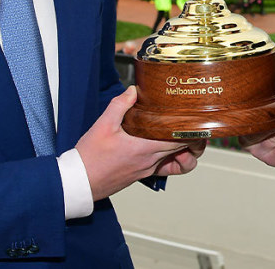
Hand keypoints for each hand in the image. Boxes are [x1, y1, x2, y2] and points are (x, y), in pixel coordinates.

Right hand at [76, 86, 204, 200]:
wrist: (79, 182)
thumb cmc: (90, 157)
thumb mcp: (102, 125)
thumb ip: (119, 105)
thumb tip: (133, 91)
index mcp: (145, 149)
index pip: (180, 140)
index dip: (192, 131)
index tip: (195, 119)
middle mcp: (150, 162)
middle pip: (184, 151)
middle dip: (192, 139)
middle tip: (192, 123)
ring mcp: (147, 170)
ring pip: (175, 161)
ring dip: (182, 150)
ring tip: (178, 135)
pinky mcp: (141, 175)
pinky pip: (163, 168)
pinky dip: (168, 159)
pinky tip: (160, 147)